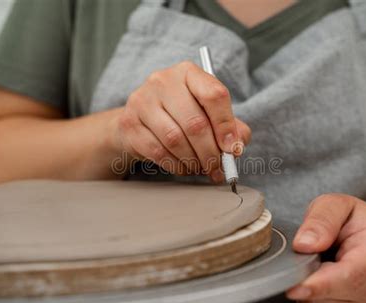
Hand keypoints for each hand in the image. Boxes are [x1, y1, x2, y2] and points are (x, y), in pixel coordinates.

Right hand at [110, 61, 250, 180]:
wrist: (140, 120)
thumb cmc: (181, 116)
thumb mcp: (209, 114)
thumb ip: (231, 127)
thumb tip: (236, 147)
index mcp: (189, 73)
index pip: (214, 95)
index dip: (226, 126)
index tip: (232, 148)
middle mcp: (163, 81)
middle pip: (195, 123)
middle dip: (210, 152)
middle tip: (217, 168)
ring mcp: (142, 100)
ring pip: (175, 140)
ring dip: (193, 161)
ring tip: (200, 167)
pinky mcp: (129, 123)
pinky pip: (158, 151)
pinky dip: (176, 165)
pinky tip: (183, 166)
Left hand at [286, 194, 365, 302]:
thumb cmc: (352, 221)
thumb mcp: (337, 204)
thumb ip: (322, 219)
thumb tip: (304, 244)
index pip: (350, 275)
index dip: (320, 284)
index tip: (295, 288)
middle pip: (333, 297)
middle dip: (309, 282)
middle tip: (305, 260)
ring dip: (310, 295)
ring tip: (316, 269)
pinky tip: (318, 284)